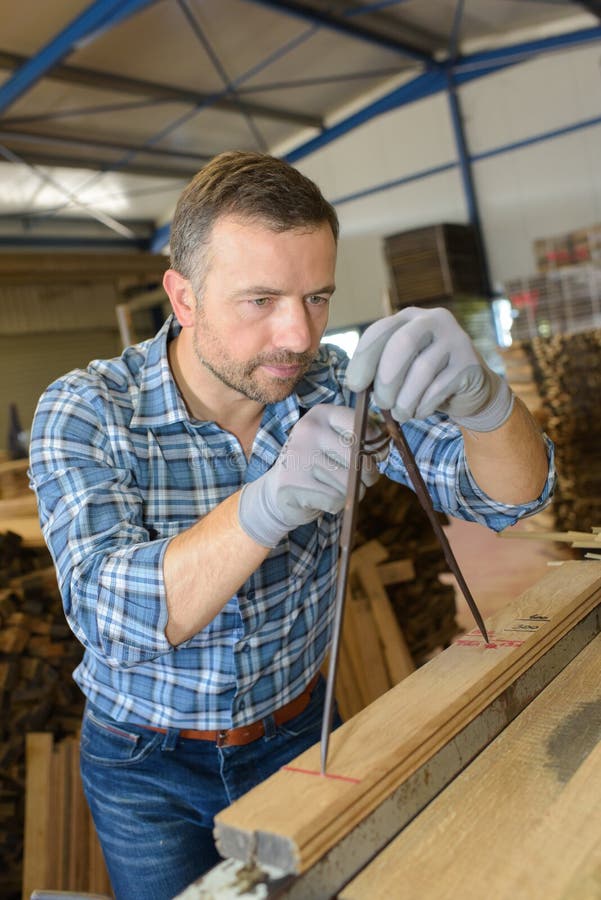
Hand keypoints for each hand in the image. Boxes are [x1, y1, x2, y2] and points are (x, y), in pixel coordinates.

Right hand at [238, 404, 379, 546]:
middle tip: (363, 479)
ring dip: (352, 492)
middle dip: (369, 475)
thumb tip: (383, 450)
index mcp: (321, 414)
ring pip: (349, 482)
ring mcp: (299, 455)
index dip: (375, 445)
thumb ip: (361, 440)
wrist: (277, 491)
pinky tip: (322, 498)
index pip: (362, 426)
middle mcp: (308, 430)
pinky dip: (336, 504)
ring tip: (336, 488)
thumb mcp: (334, 442)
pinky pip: (335, 499)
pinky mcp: (294, 482)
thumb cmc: (316, 465)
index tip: (373, 455)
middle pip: (359, 457)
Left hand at [346, 307, 512, 430]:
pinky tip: (420, 412)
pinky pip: (439, 387)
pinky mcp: (469, 363)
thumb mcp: (402, 366)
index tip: (354, 385)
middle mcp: (434, 320)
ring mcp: (455, 339)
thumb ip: (380, 367)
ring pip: (421, 369)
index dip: (363, 358)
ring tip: (401, 414)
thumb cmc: (427, 379)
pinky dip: (424, 406)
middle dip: (386, 380)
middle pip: (402, 344)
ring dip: (405, 399)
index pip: (380, 330)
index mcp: (410, 317)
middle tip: (381, 403)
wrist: (471, 388)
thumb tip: (357, 384)